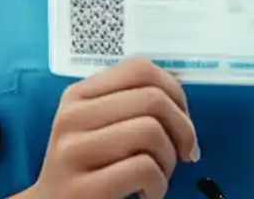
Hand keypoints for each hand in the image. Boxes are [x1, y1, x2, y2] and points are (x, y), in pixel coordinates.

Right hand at [24, 57, 199, 198]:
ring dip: (168, 160)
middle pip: (152, 99)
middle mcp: (71, 117)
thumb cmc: (88, 171)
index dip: (175, 93)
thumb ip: (130, 106)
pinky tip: (146, 194)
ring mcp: (72, 152)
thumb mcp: (97, 128)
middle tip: (180, 155)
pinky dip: (158, 185)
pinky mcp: (81, 188)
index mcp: (78, 95)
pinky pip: (144, 168)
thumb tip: (179, 97)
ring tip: (156, 177)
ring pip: (150, 131)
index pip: (140, 68)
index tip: (181, 121)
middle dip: (182, 129)